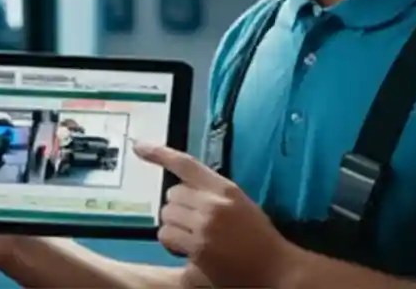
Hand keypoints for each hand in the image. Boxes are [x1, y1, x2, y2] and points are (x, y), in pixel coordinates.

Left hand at [134, 141, 304, 287]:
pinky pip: (167, 236)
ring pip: (167, 215)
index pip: (186, 164)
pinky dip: (173, 243)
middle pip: (172, 195)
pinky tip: (190, 250)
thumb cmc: (258, 238)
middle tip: (196, 224)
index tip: (139, 146)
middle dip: (179, 209)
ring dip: (175, 227)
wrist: (277, 270)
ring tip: (195, 238)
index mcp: (226, 189)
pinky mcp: (199, 248)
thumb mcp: (240, 205)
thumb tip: (180, 191)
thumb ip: (212, 194)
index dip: (159, 153)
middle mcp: (214, 203)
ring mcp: (205, 226)